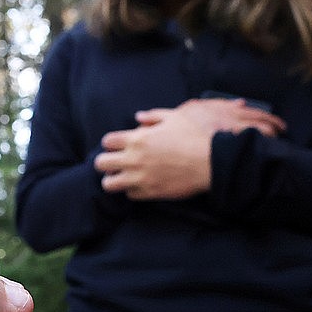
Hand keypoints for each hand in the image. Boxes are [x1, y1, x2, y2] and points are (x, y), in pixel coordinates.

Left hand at [95, 98, 283, 199]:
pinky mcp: (150, 193)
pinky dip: (132, 190)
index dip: (110, 143)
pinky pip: (129, 195)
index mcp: (137, 139)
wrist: (211, 163)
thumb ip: (153, 116)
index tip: (118, 145)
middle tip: (114, 162)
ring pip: (109, 184)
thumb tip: (138, 117)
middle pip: (100, 163)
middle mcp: (134, 159)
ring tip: (122, 177)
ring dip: (113, 180)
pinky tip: (140, 184)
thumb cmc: (194, 137)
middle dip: (105, 162)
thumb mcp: (174, 118)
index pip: (107, 142)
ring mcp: (140, 178)